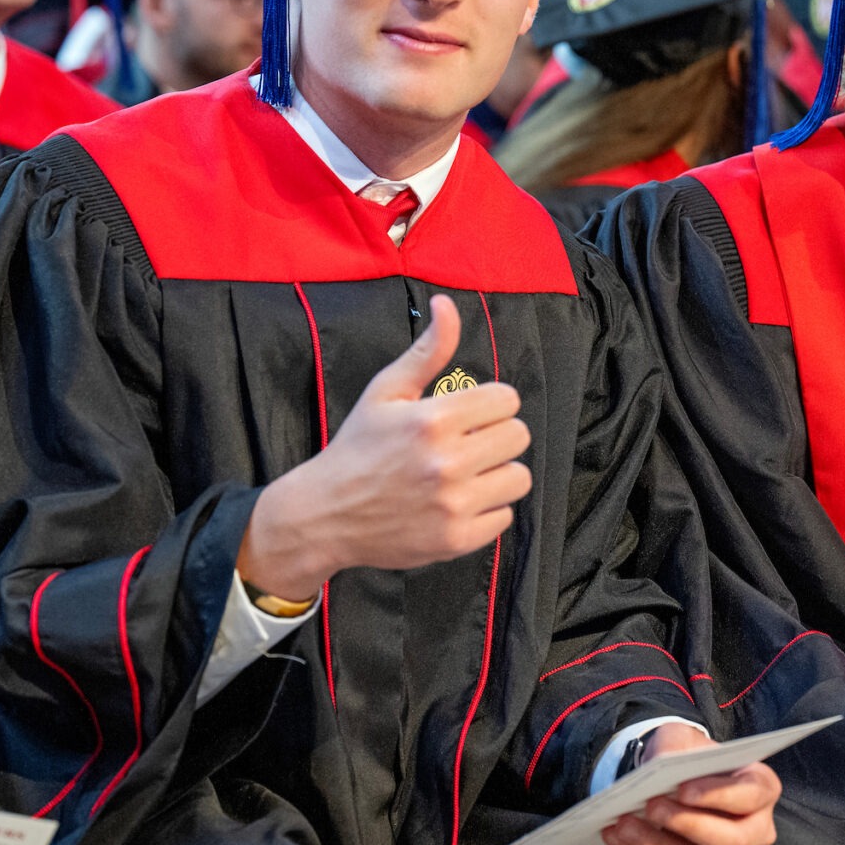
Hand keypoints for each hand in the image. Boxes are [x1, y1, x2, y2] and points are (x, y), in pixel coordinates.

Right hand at [237, 295, 531, 598]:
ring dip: (497, 474)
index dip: (490, 404)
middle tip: (467, 444)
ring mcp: (454, 504)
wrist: (325, 514)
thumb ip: (427, 350)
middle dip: (496, 436)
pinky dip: (486, 510)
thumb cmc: (357, 447)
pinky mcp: (457, 540)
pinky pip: (505, 517)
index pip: (507, 399)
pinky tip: (457, 503)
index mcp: (433, 419)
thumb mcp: (386, 391)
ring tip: (467, 474)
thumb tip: (447, 304)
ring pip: (519, 477)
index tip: (469, 415)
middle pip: (518, 436)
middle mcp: (447, 461)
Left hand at [602, 723, 779, 844]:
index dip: (718, 795)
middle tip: (650, 807)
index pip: (750, 796)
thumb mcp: (682, 739)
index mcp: (762, 788)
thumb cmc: (688, 760)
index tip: (682, 789)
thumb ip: (675, 746)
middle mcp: (759, 831)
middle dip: (687, 826)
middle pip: (732, 842)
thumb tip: (660, 765)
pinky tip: (618, 841)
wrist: (678, 784)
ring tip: (623, 826)